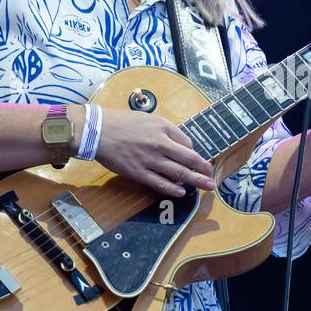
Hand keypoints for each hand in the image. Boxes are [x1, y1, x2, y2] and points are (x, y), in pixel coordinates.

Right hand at [92, 109, 216, 197]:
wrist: (97, 130)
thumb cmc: (121, 122)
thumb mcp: (148, 118)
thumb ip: (165, 130)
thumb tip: (180, 145)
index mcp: (163, 128)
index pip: (187, 143)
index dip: (194, 154)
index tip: (196, 161)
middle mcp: (160, 143)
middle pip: (189, 159)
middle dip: (204, 170)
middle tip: (213, 178)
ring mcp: (150, 159)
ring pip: (179, 173)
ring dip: (195, 181)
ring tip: (206, 187)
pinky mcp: (138, 172)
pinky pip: (160, 183)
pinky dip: (173, 189)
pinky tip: (181, 192)